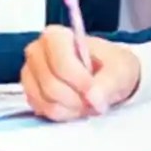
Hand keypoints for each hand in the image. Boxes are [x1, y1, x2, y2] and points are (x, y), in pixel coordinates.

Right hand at [21, 25, 138, 120]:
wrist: (104, 75)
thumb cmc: (110, 66)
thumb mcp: (120, 70)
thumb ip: (109, 83)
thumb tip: (94, 98)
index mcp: (56, 36)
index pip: (60, 63)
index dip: (78, 80)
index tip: (94, 89)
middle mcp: (37, 52)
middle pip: (51, 85)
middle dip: (76, 99)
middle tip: (94, 100)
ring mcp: (30, 73)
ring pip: (46, 101)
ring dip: (71, 108)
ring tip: (86, 102)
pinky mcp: (30, 93)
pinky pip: (42, 111)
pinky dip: (62, 114)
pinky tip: (74, 106)